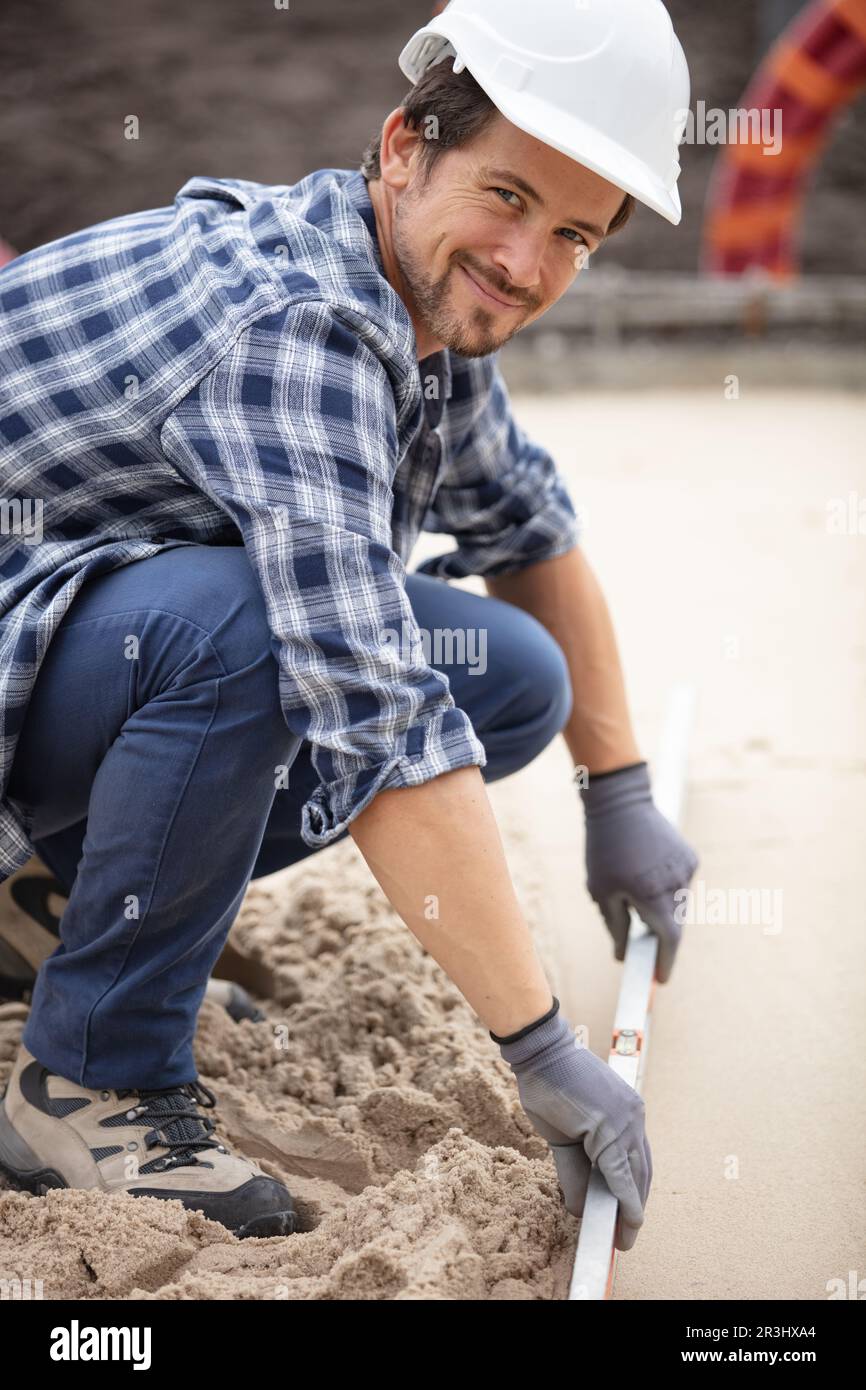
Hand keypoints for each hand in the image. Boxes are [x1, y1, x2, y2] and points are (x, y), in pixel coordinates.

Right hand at [493, 1000, 651, 1250]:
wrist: (540, 1054)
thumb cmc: (548, 1086)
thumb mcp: (566, 1132)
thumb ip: (577, 1168)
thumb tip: (581, 1207)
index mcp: (628, 1112)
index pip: (636, 1159)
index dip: (633, 1190)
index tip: (627, 1213)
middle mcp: (634, 1116)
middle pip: (641, 1171)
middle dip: (635, 1206)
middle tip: (627, 1234)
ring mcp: (625, 1120)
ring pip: (634, 1176)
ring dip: (630, 1211)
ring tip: (624, 1238)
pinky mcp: (610, 1128)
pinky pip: (619, 1173)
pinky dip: (624, 1200)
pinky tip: (624, 1221)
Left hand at [578, 761, 698, 982]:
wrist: (621, 802)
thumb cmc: (604, 848)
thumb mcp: (601, 891)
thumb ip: (616, 926)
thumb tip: (623, 955)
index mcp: (652, 894)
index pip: (668, 940)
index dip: (665, 963)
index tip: (660, 980)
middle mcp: (675, 884)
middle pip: (675, 926)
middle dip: (661, 940)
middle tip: (643, 947)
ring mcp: (686, 869)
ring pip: (678, 906)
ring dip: (663, 912)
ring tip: (638, 897)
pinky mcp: (690, 857)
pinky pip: (680, 886)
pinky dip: (667, 891)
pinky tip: (647, 875)